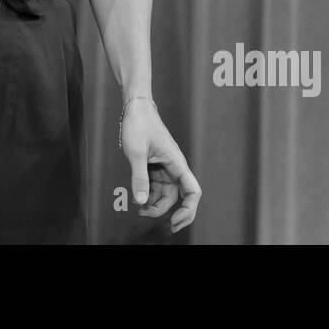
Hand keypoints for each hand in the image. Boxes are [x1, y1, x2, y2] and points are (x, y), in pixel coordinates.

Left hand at [120, 98, 200, 232]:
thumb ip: (139, 177)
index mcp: (177, 163)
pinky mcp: (155, 167)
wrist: (136, 107)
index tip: (175, 221)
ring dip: (153, 204)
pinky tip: (137, 198)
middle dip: (164, 210)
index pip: (192, 191)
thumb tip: (141, 202)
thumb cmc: (139, 125)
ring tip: (137, 208)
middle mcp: (174, 167)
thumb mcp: (136, 152)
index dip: (188, 209)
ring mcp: (165, 168)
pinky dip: (147, 194)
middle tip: (145, 215)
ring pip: (165, 194)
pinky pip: (155, 186)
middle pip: (177, 197)